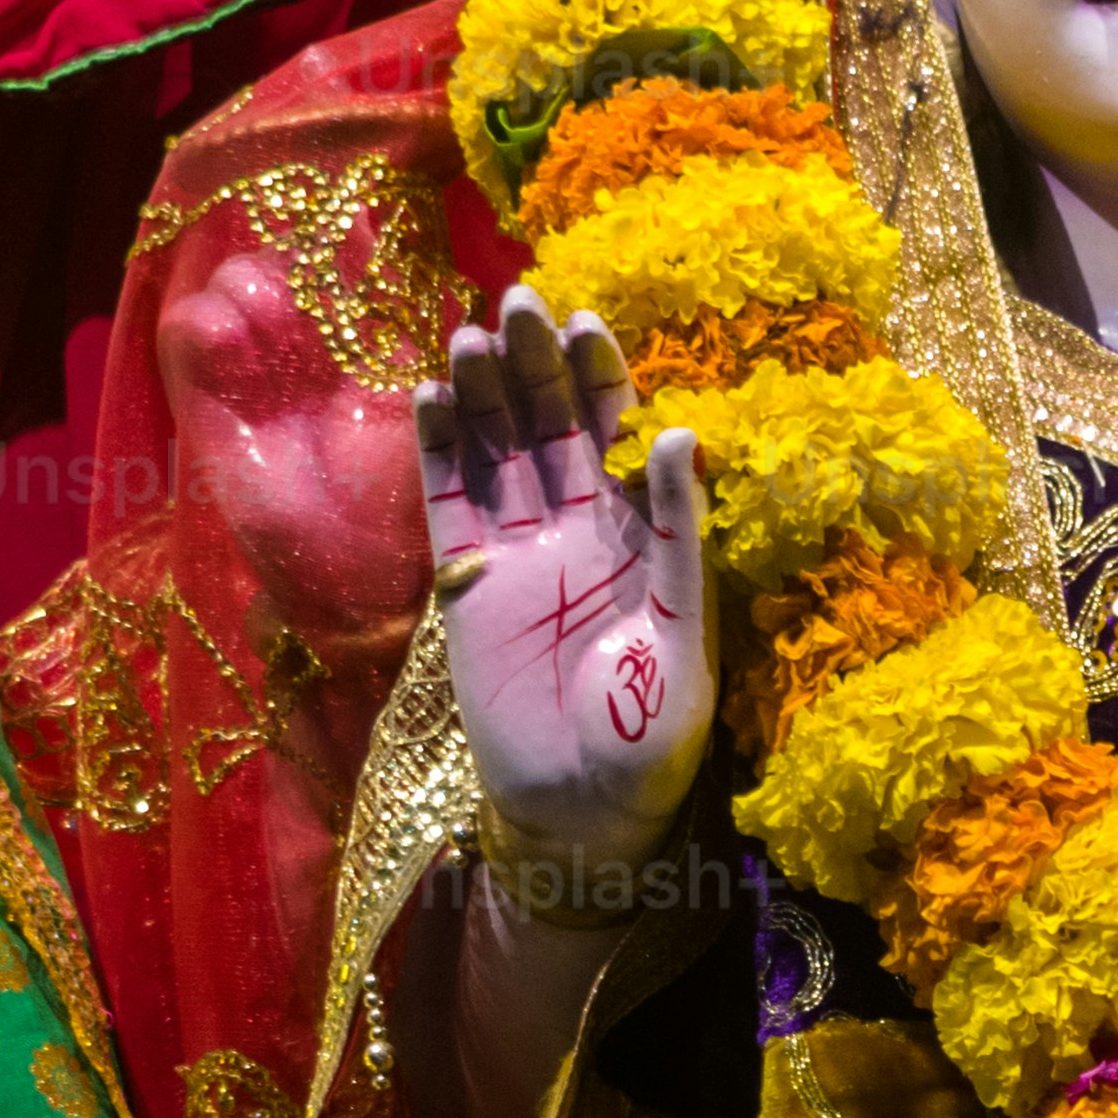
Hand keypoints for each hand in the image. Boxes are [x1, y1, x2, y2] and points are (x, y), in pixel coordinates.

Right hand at [155, 246, 432, 660]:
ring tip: (266, 313)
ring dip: (248, 281)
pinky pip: (186, 335)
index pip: (346, 260)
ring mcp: (256, 373)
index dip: (345, 236)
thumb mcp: (436, 412)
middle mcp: (309, 350)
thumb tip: (450, 281)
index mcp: (366, 343)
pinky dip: (198, 321)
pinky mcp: (207, 404)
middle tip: (310, 282)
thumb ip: (432, 350)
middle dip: (294, 256)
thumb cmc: (412, 500)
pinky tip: (223, 337)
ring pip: (235, 285)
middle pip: (286, 260)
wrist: (360, 580)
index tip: (361, 228)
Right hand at [417, 290, 714, 896]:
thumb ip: (681, 538)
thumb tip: (683, 433)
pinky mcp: (468, 587)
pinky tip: (434, 397)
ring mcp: (522, 555)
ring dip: (486, 393)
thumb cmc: (652, 743)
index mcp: (645, 538)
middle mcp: (583, 533)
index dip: (602, 379)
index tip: (584, 322)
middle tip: (517, 300)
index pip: (622, 437)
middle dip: (537, 364)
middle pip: (555, 428)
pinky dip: (442, 450)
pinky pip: (450, 503)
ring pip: (501, 453)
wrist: (581, 817)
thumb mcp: (683, 640)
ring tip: (470, 334)